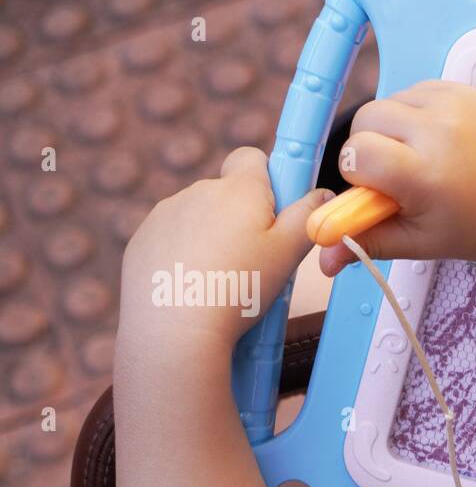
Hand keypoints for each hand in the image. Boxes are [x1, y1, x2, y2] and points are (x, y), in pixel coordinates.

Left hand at [119, 147, 332, 353]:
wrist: (177, 328)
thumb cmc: (240, 289)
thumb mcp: (289, 254)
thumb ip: (308, 218)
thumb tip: (322, 194)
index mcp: (238, 188)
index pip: (252, 158)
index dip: (267, 181)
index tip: (276, 214)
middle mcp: (198, 190)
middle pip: (227, 194)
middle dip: (242, 219)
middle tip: (255, 262)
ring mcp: (165, 214)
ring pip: (199, 218)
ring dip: (213, 239)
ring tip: (222, 282)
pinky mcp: (142, 240)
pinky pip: (171, 240)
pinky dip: (184, 258)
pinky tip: (194, 289)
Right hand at [318, 81, 475, 277]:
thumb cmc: (472, 230)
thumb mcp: (417, 243)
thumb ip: (365, 243)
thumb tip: (322, 262)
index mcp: (425, 174)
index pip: (356, 154)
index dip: (358, 174)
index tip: (380, 190)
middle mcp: (440, 131)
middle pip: (365, 119)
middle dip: (370, 146)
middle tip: (400, 175)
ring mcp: (455, 105)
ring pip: (389, 101)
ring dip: (393, 128)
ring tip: (422, 158)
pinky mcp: (464, 89)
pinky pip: (414, 90)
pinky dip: (415, 113)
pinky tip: (437, 141)